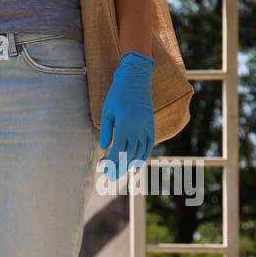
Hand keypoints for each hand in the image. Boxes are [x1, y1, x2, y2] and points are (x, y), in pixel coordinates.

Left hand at [99, 51, 154, 180]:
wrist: (136, 78)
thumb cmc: (117, 94)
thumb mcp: (107, 112)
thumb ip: (105, 131)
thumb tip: (104, 148)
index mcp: (125, 125)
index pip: (119, 150)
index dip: (113, 163)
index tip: (106, 172)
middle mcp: (138, 128)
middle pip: (130, 154)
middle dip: (120, 167)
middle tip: (111, 177)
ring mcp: (146, 126)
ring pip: (141, 151)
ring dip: (132, 164)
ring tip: (122, 172)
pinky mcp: (151, 124)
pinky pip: (149, 144)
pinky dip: (144, 155)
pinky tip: (137, 163)